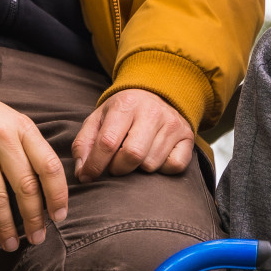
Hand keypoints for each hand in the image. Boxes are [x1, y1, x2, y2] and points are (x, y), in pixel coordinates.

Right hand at [0, 68, 67, 250]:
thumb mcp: (13, 120)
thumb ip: (30, 148)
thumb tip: (48, 188)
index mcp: (22, 128)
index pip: (49, 166)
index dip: (58, 195)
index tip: (59, 216)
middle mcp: (2, 138)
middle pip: (25, 187)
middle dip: (34, 219)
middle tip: (37, 239)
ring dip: (6, 228)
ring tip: (11, 245)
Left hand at [71, 88, 194, 181]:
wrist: (155, 94)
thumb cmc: (122, 113)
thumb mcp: (98, 119)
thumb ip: (84, 144)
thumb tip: (83, 173)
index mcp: (126, 104)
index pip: (108, 142)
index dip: (96, 165)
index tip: (89, 175)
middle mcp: (152, 111)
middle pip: (132, 155)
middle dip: (118, 168)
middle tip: (115, 166)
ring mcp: (172, 124)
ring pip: (151, 164)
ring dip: (139, 168)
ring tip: (135, 157)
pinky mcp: (187, 137)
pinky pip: (174, 166)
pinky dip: (162, 169)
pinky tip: (155, 157)